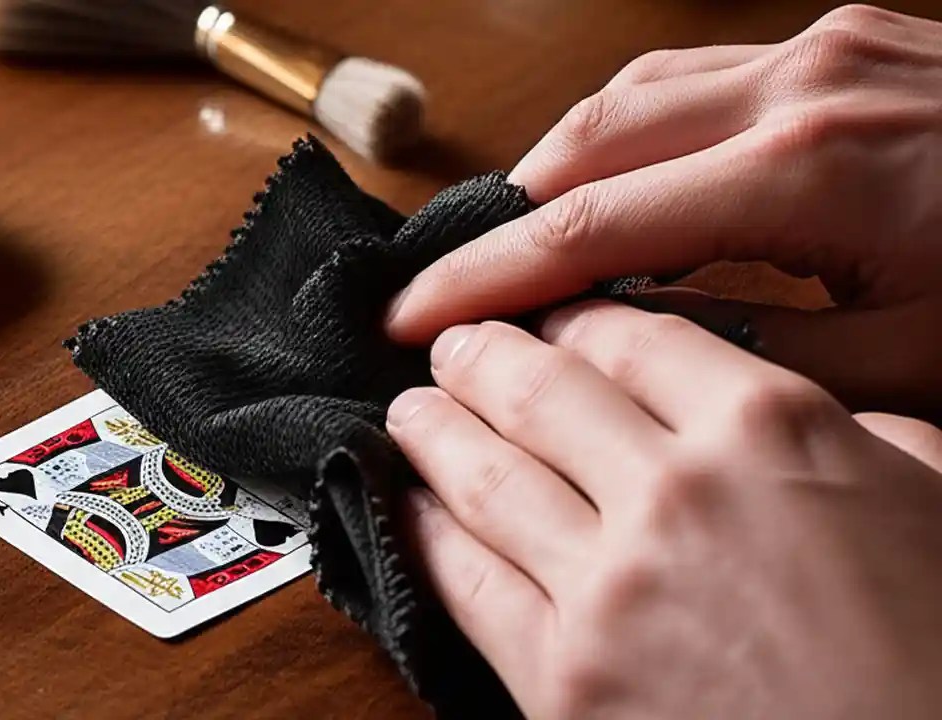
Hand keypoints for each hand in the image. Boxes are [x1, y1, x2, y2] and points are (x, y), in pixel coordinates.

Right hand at [385, 5, 941, 413]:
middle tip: (450, 289)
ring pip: (630, 93)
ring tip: (517, 246)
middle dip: (502, 217)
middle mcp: (798, 86)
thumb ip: (742, 352)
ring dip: (558, 168)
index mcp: (807, 170)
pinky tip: (617, 181)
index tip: (411, 318)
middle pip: (588, 137)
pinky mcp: (842, 40)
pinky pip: (693, 76)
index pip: (591, 224)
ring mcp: (820, 48)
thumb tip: (624, 339)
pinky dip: (629, 132)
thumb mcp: (903, 362)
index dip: (486, 278)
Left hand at [387, 305, 941, 718]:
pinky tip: (406, 504)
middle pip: (540, 392)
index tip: (549, 320)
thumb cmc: (937, 656)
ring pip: (486, 476)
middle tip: (451, 346)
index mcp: (767, 429)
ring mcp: (607, 586)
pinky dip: (425, 533)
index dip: (576, 322)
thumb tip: (811, 412)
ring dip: (436, 431)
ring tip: (410, 408)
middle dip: (482, 358)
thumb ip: (857, 435)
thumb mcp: (934, 502)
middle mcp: (672, 490)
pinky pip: (467, 583)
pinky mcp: (562, 678)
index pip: (635, 341)